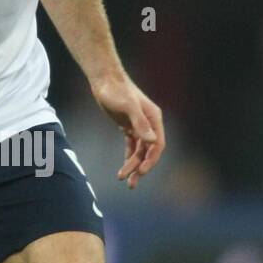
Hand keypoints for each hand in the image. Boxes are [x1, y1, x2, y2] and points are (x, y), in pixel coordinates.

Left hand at [90, 74, 164, 189]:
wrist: (104, 80)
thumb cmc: (117, 90)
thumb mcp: (128, 106)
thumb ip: (140, 123)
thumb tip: (151, 140)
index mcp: (154, 119)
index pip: (157, 145)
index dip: (150, 160)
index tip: (140, 172)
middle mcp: (149, 124)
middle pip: (148, 152)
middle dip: (140, 168)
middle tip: (130, 183)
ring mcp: (139, 126)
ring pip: (139, 151)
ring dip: (133, 165)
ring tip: (123, 179)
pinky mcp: (128, 126)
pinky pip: (131, 146)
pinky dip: (128, 157)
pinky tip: (123, 168)